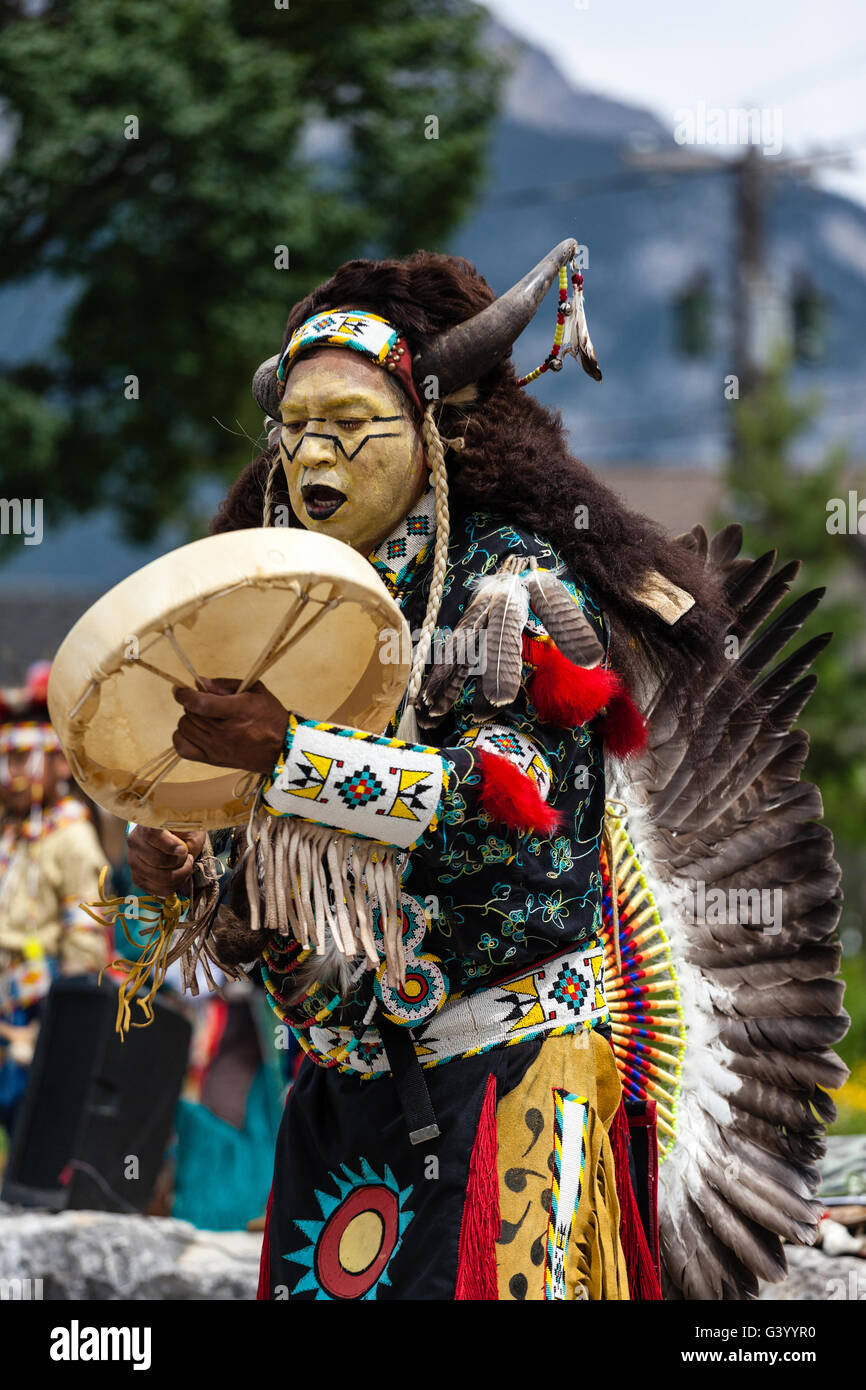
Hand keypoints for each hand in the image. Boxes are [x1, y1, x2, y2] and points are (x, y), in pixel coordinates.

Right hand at [127, 825, 205, 896]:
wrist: (177, 839)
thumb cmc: (184, 831)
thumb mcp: (189, 827)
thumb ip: (184, 835)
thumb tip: (180, 850)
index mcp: (146, 825)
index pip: (151, 835)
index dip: (169, 845)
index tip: (183, 850)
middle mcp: (135, 842)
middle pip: (158, 860)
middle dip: (180, 862)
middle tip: (188, 857)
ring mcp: (133, 861)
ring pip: (160, 878)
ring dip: (180, 875)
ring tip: (185, 866)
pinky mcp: (137, 877)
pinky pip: (158, 889)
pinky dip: (174, 885)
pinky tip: (179, 875)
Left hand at [171, 677, 290, 774]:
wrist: (280, 749)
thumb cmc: (269, 716)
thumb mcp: (255, 690)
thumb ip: (225, 684)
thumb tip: (199, 682)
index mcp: (238, 710)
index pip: (199, 703)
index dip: (184, 694)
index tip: (180, 689)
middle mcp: (225, 731)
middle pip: (191, 712)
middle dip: (193, 703)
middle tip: (206, 702)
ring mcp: (217, 747)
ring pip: (185, 726)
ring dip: (190, 718)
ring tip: (204, 717)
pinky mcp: (212, 759)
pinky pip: (182, 748)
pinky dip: (182, 737)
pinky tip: (194, 731)